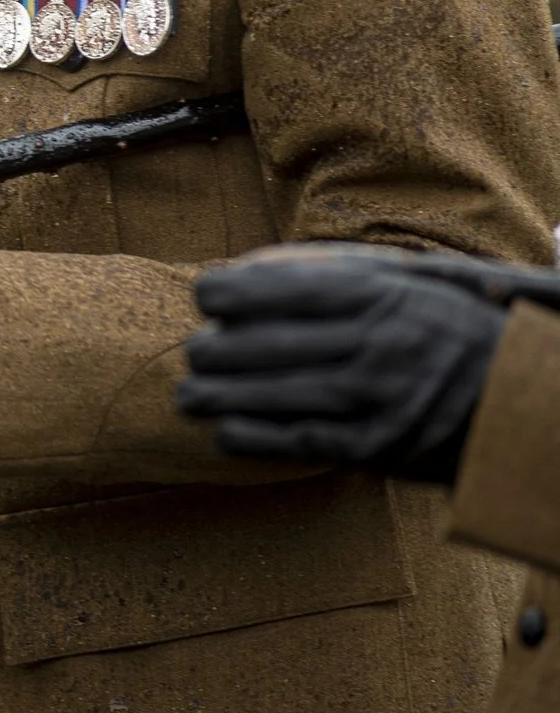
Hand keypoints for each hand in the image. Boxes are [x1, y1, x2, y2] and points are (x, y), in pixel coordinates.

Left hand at [177, 251, 505, 481]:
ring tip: (187, 395)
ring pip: (283, 395)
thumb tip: (257, 265)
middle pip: (278, 345)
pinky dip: (258, 437)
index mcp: (387, 298)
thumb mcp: (416, 283)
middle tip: (193, 351)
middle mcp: (382, 345)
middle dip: (219, 350)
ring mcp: (382, 399)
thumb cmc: (452, 331)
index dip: (237, 293)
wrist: (525, 399)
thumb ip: (345, 272)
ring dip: (223, 397)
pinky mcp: (383, 446)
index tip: (204, 295)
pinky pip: (307, 441)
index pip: (294, 289)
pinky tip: (223, 431)